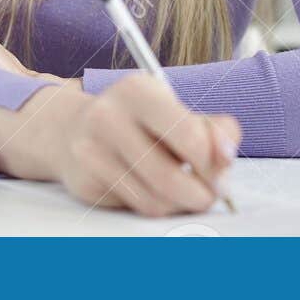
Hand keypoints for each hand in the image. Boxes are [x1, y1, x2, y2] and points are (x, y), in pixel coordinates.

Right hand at [45, 74, 239, 217]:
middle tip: (210, 194)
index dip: (214, 163)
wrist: (72, 129)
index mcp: (137, 91)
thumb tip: (227, 155)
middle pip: (171, 178)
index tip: (222, 170)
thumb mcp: (174, 111)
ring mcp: (91, 152)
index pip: (190, 136)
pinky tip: (154, 190)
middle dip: (202, 195)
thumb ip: (212, 129)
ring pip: (154, 201)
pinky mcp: (85, 182)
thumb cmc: (138, 121)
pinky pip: (136, 208)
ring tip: (185, 192)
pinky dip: (156, 206)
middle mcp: (108, 117)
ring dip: (180, 205)